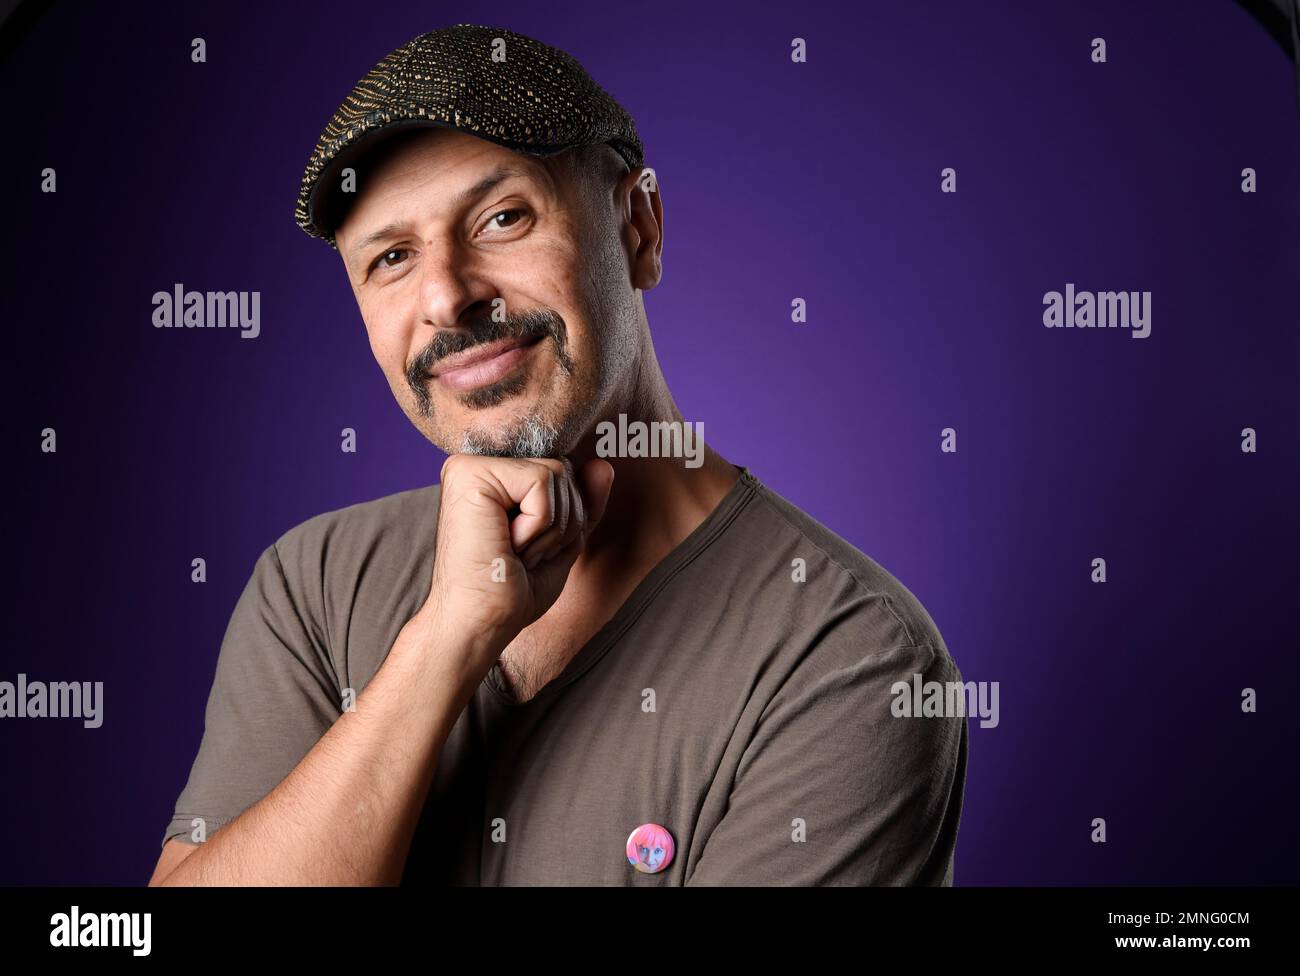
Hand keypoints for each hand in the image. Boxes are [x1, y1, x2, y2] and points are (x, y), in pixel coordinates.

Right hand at [413, 454, 613, 675]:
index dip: (565, 519)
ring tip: (512, 553)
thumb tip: (604, 467)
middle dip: (561, 523)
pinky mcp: (470, 473)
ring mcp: (470, 467)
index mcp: (492, 480)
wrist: (478, 625)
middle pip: (562, 471)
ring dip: (549, 529)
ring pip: (556, 474)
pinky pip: (542, 481)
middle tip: (519, 555)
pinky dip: (538, 525)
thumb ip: (582, 504)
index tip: (526, 552)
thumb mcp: (561, 543)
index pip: (562, 474)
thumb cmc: (512, 591)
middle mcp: (477, 466)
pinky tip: (507, 546)